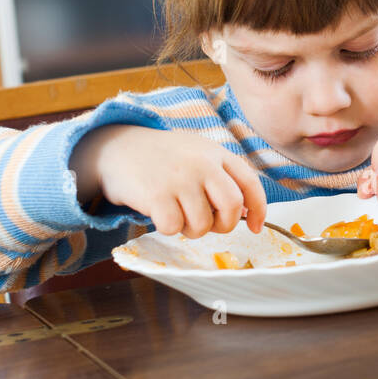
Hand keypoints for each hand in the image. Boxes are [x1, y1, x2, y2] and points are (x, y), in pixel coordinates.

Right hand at [71, 125, 267, 237]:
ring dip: (192, 230)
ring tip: (179, 213)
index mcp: (217, 154)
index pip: (250, 184)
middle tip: (210, 225)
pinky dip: (168, 228)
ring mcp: (180, 178)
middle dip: (224, 225)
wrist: (117, 148)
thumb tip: (247, 212)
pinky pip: (174, 228)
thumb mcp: (198, 154)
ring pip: (203, 224)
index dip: (259, 209)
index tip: (256, 227)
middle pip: (232, 207)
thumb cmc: (163, 158)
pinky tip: (160, 213)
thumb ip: (222, 176)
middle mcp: (202, 164)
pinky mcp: (156, 194)